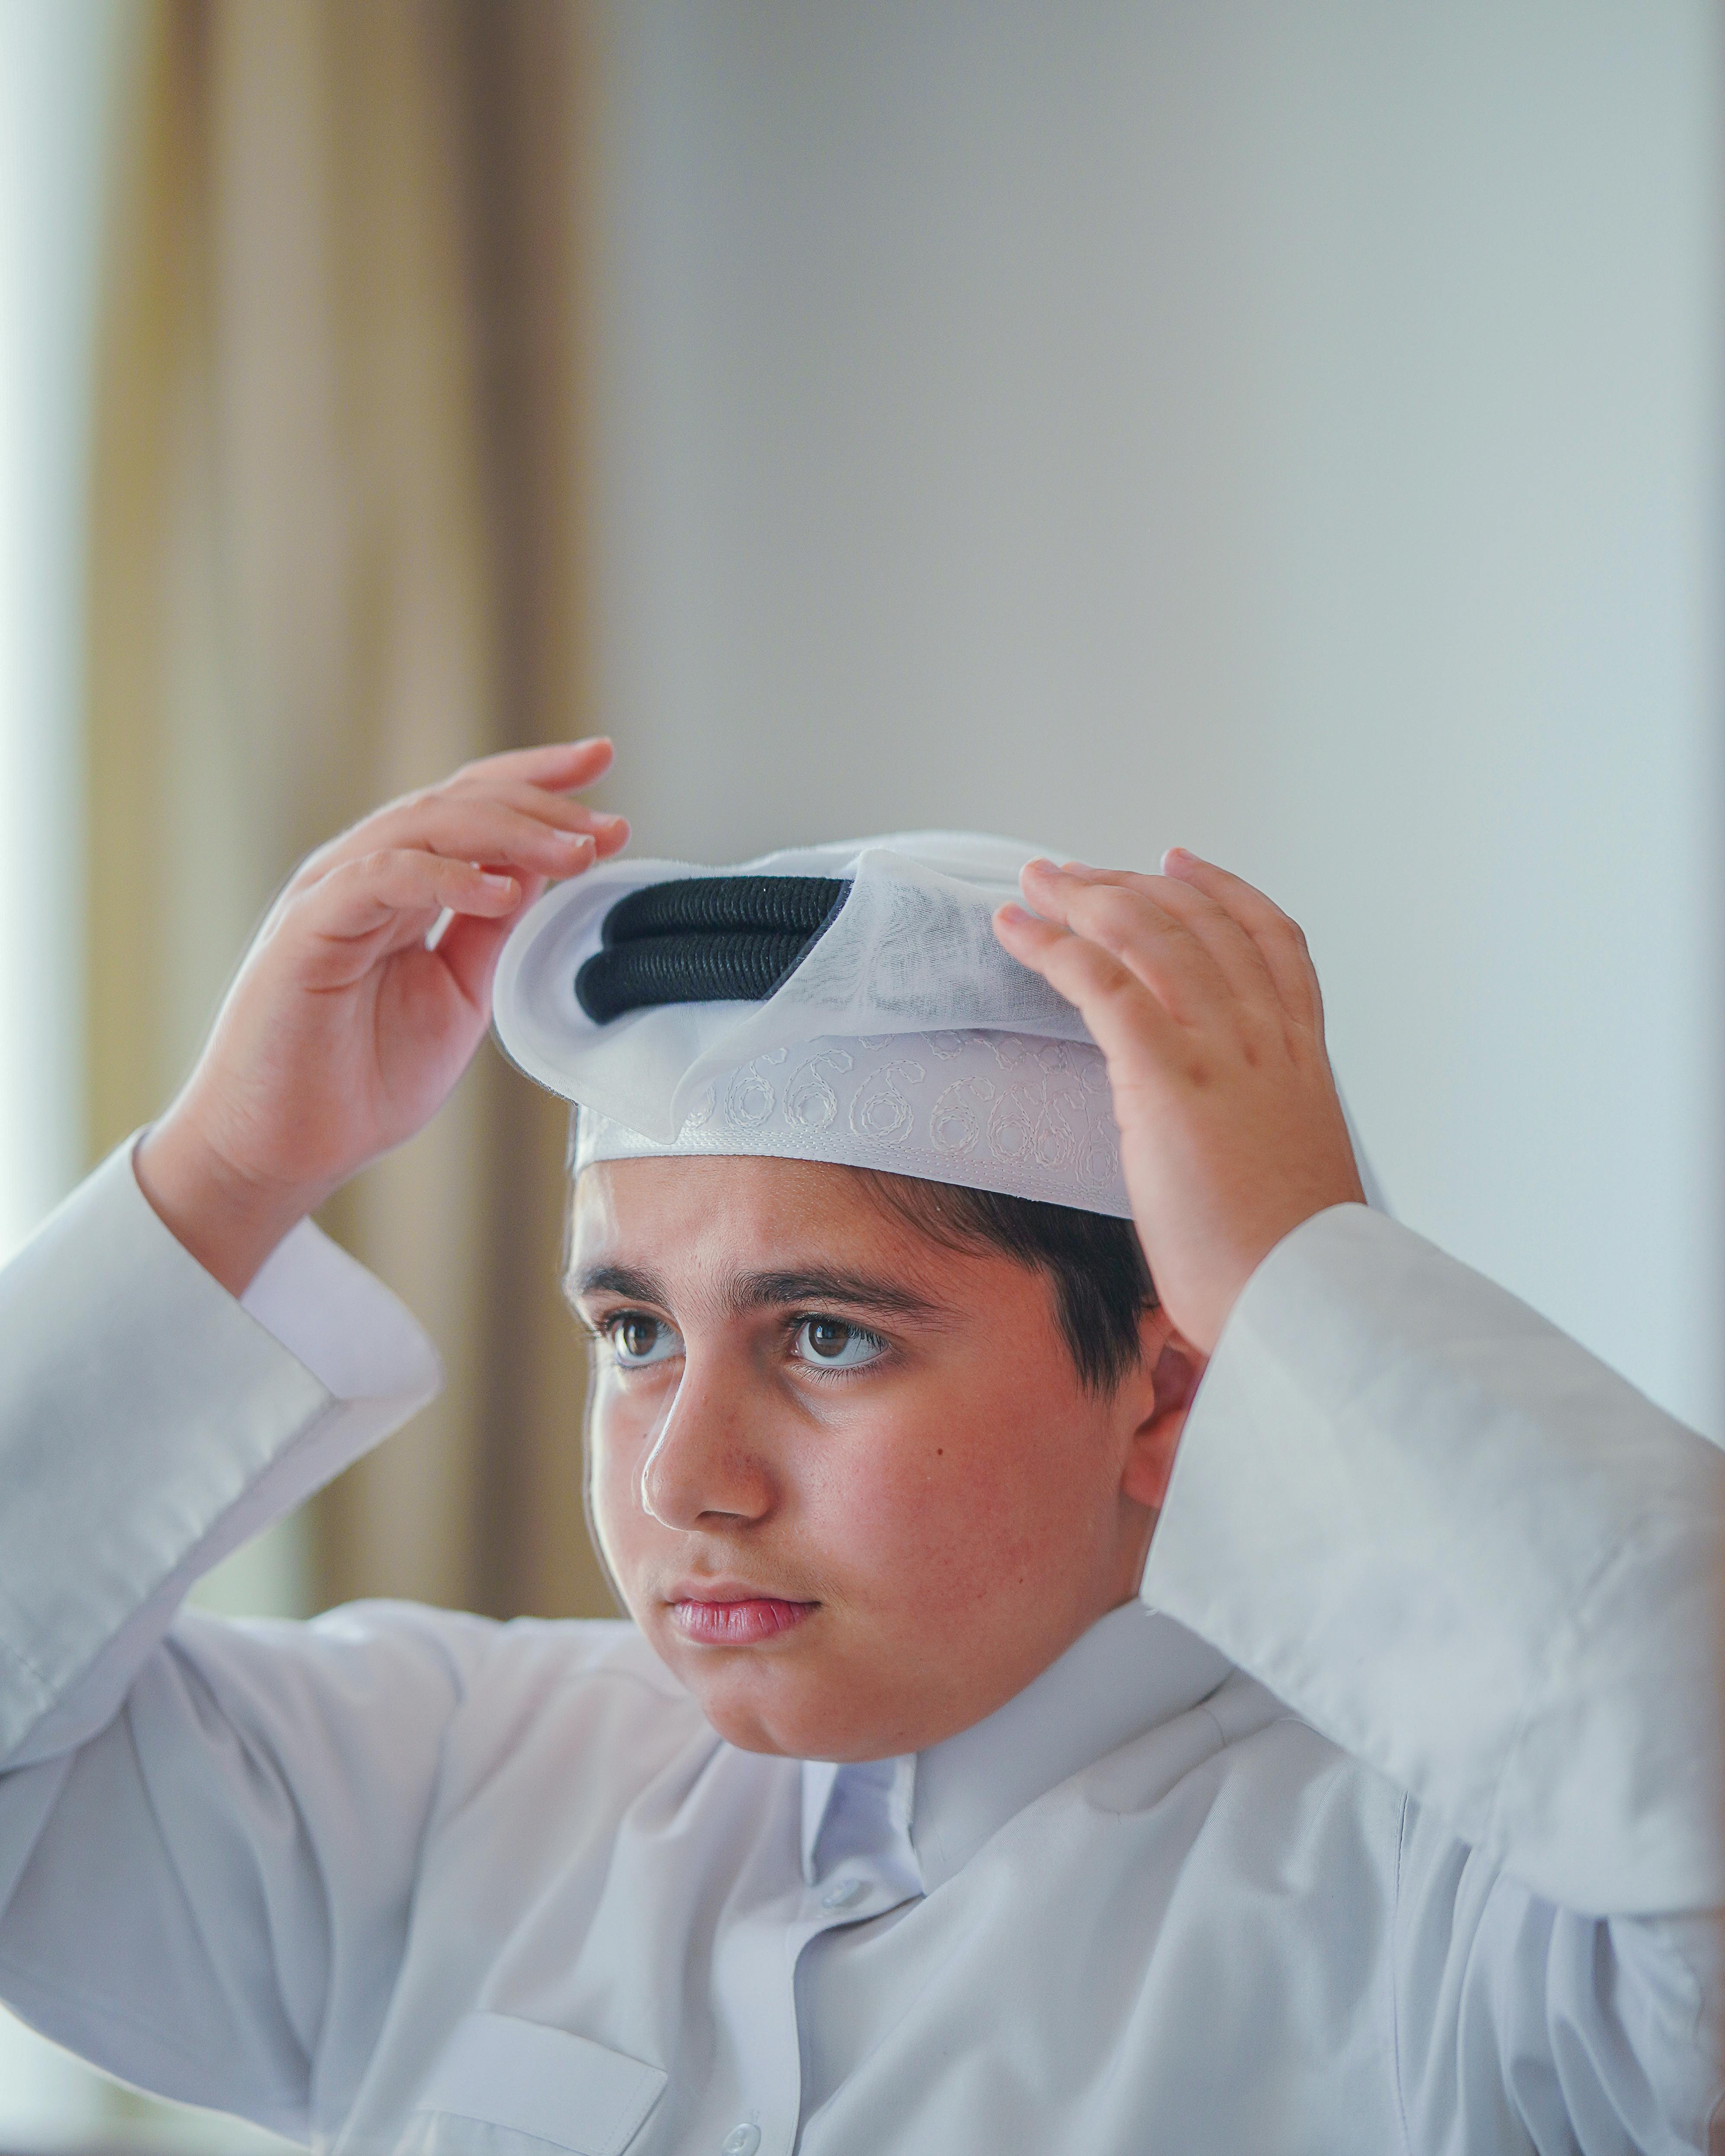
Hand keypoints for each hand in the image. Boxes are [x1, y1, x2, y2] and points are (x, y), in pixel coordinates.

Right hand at [135, 740, 627, 1295]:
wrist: (281, 1148)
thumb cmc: (358, 1080)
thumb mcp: (458, 993)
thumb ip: (490, 930)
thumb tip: (540, 872)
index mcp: (401, 885)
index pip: (472, 806)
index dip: (538, 781)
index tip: (603, 764)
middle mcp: (364, 874)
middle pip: (457, 800)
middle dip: (541, 801)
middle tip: (608, 823)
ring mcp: (331, 894)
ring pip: (425, 825)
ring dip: (511, 833)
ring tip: (574, 852)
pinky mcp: (307, 929)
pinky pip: (381, 878)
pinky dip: (446, 876)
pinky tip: (503, 890)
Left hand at [992, 849, 1363, 1355]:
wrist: (1302, 1299)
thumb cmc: (1286, 1265)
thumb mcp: (1285, 1177)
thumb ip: (1256, 1137)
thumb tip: (1222, 1144)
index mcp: (1299, 1061)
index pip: (1272, 942)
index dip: (1221, 892)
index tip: (1179, 864)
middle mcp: (1265, 1039)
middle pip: (1199, 924)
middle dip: (1129, 886)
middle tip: (1074, 871)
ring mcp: (1221, 1051)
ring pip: (1150, 937)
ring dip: (1084, 899)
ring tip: (1036, 882)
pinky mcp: (1170, 1077)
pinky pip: (1104, 985)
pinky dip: (1054, 946)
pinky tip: (1017, 928)